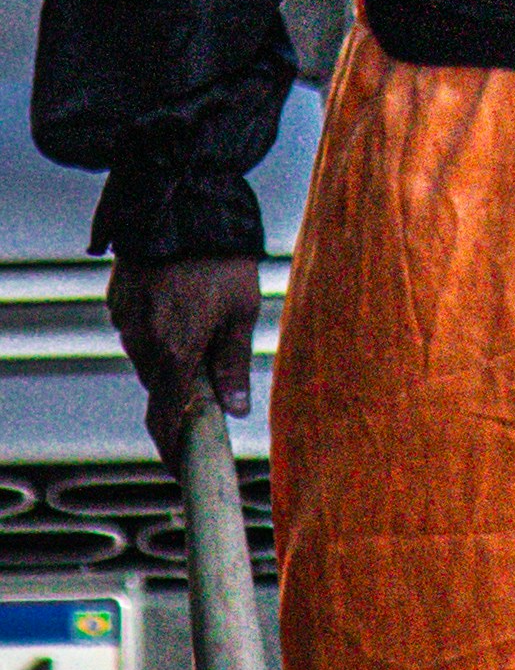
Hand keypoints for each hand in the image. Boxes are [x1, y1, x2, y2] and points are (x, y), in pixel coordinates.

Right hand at [108, 257, 261, 473]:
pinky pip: (136, 326)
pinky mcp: (117, 297)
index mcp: (175, 350)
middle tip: (214, 359)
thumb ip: (234, 363)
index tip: (179, 467)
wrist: (183, 203)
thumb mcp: (242, 312)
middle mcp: (142, 340)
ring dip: (170, 350)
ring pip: (147, 354)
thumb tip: (236, 409)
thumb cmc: (222, 257)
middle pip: (160, 384)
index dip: (171, 447)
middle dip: (183, 382)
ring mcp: (125, 317)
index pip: (167, 416)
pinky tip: (179, 299)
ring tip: (201, 314)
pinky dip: (156, 326)